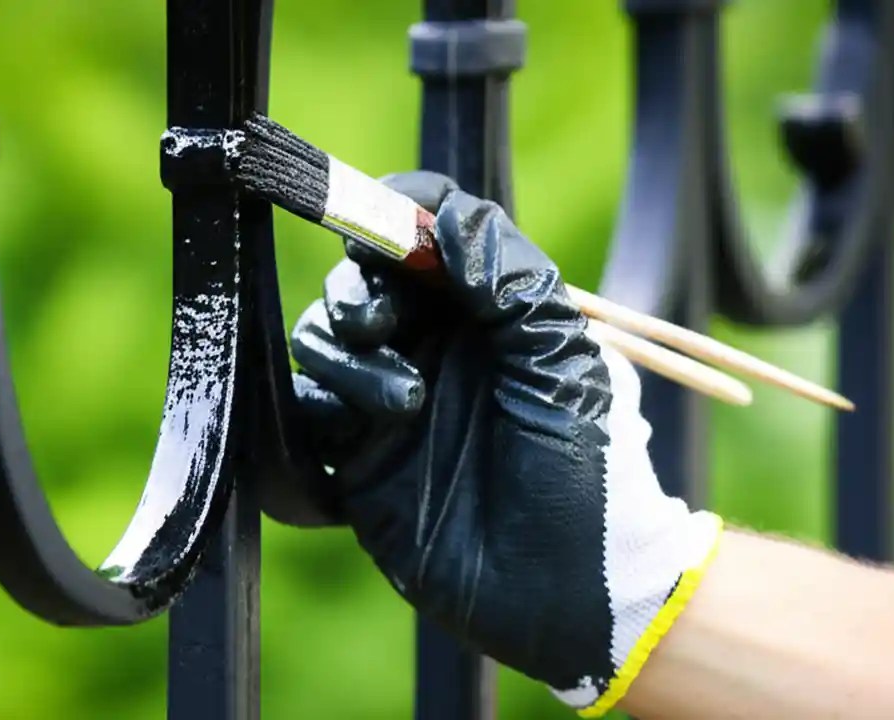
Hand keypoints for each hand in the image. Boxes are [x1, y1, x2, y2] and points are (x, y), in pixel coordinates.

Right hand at [290, 171, 721, 714]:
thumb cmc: (588, 469)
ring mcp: (388, 399)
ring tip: (405, 402)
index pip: (427, 230)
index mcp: (485, 308)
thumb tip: (444, 219)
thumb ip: (511, 280)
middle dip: (357, 288)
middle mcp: (432, 344)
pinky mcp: (356, 458)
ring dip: (350, 359)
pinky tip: (360, 435)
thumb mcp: (564, 361)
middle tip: (379, 320)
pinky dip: (318, 411)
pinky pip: (306, 413)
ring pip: (323, 341)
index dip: (397, 215)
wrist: (569, 590)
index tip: (383, 230)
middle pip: (359, 278)